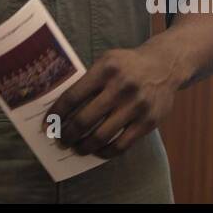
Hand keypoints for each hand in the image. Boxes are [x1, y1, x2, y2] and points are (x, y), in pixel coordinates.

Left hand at [44, 45, 181, 158]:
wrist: (166, 65)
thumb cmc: (128, 65)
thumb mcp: (107, 61)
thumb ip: (88, 80)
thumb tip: (62, 108)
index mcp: (105, 69)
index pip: (73, 96)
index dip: (56, 114)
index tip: (47, 124)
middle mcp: (121, 87)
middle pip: (84, 119)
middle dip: (67, 134)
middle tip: (60, 140)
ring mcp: (136, 106)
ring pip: (102, 136)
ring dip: (84, 146)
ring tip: (77, 148)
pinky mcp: (148, 121)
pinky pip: (122, 145)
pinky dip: (105, 152)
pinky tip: (97, 151)